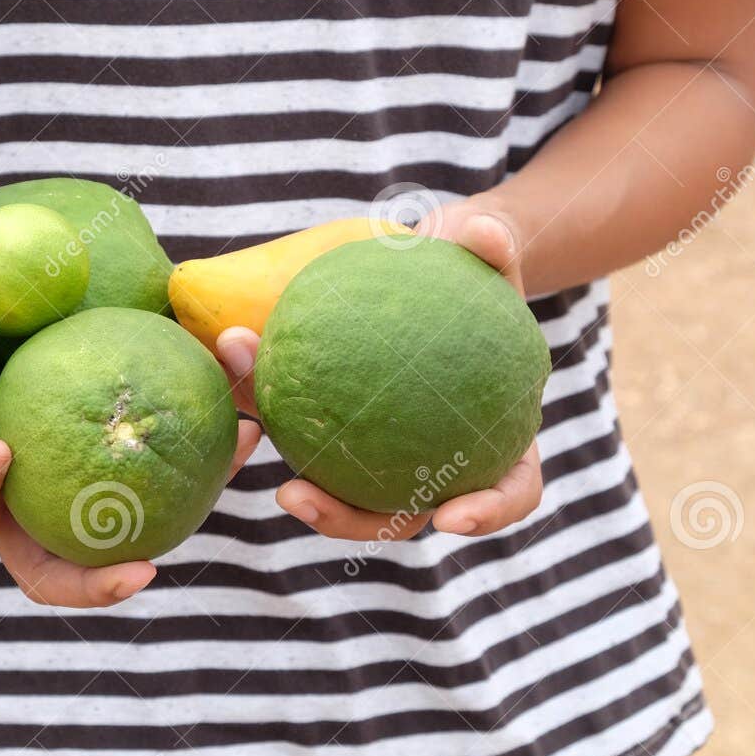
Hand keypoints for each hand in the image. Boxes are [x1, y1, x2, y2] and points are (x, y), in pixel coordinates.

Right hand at [0, 379, 261, 607]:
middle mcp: (28, 503)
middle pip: (63, 563)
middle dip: (98, 576)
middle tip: (144, 562)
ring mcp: (87, 474)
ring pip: (147, 495)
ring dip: (200, 477)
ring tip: (245, 439)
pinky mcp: (137, 430)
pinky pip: (183, 431)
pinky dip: (219, 406)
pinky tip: (252, 371)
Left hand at [214, 206, 544, 540]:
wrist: (435, 265)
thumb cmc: (473, 265)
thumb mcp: (488, 248)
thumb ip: (492, 241)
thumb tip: (481, 233)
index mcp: (501, 433)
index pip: (511, 490)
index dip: (489, 512)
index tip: (451, 519)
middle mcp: (447, 460)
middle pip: (407, 515)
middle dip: (353, 522)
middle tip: (304, 497)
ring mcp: (392, 456)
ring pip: (352, 498)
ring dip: (312, 497)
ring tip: (275, 481)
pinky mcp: (344, 432)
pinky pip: (313, 435)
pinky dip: (279, 417)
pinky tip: (243, 374)